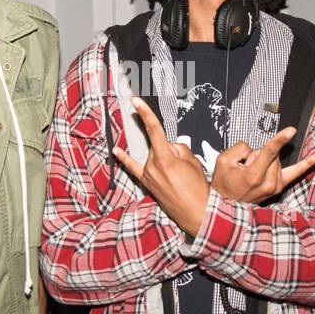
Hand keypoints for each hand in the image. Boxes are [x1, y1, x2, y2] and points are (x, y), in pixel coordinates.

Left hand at [112, 97, 211, 236]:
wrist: (197, 213)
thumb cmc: (198, 188)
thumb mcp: (192, 162)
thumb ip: (179, 149)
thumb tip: (170, 147)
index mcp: (165, 158)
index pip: (154, 130)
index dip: (145, 113)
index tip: (136, 101)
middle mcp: (152, 166)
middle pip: (159, 145)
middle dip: (171, 150)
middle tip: (184, 167)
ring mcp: (148, 175)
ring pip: (154, 156)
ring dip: (165, 159)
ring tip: (179, 177)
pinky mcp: (147, 183)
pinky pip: (134, 168)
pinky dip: (125, 158)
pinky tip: (116, 151)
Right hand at [211, 127, 314, 204]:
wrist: (225, 204)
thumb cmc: (224, 182)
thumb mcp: (224, 160)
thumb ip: (241, 148)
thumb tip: (256, 150)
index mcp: (254, 176)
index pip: (269, 152)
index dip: (279, 140)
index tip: (291, 130)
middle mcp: (269, 183)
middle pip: (271, 154)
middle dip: (258, 154)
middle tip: (244, 167)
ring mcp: (276, 186)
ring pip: (277, 159)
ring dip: (264, 160)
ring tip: (249, 173)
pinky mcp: (280, 187)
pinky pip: (296, 172)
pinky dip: (308, 163)